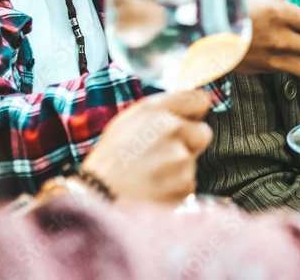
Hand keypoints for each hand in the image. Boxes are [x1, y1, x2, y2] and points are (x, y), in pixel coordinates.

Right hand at [80, 91, 212, 204]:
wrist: (96, 199)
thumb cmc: (109, 160)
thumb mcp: (127, 121)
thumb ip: (161, 111)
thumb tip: (191, 107)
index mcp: (156, 110)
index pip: (199, 99)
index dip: (196, 110)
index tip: (191, 118)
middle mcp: (172, 129)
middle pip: (203, 132)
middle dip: (190, 141)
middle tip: (164, 153)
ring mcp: (181, 158)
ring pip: (193, 159)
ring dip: (179, 166)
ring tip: (151, 174)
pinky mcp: (185, 184)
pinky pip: (188, 182)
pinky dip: (175, 186)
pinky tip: (154, 188)